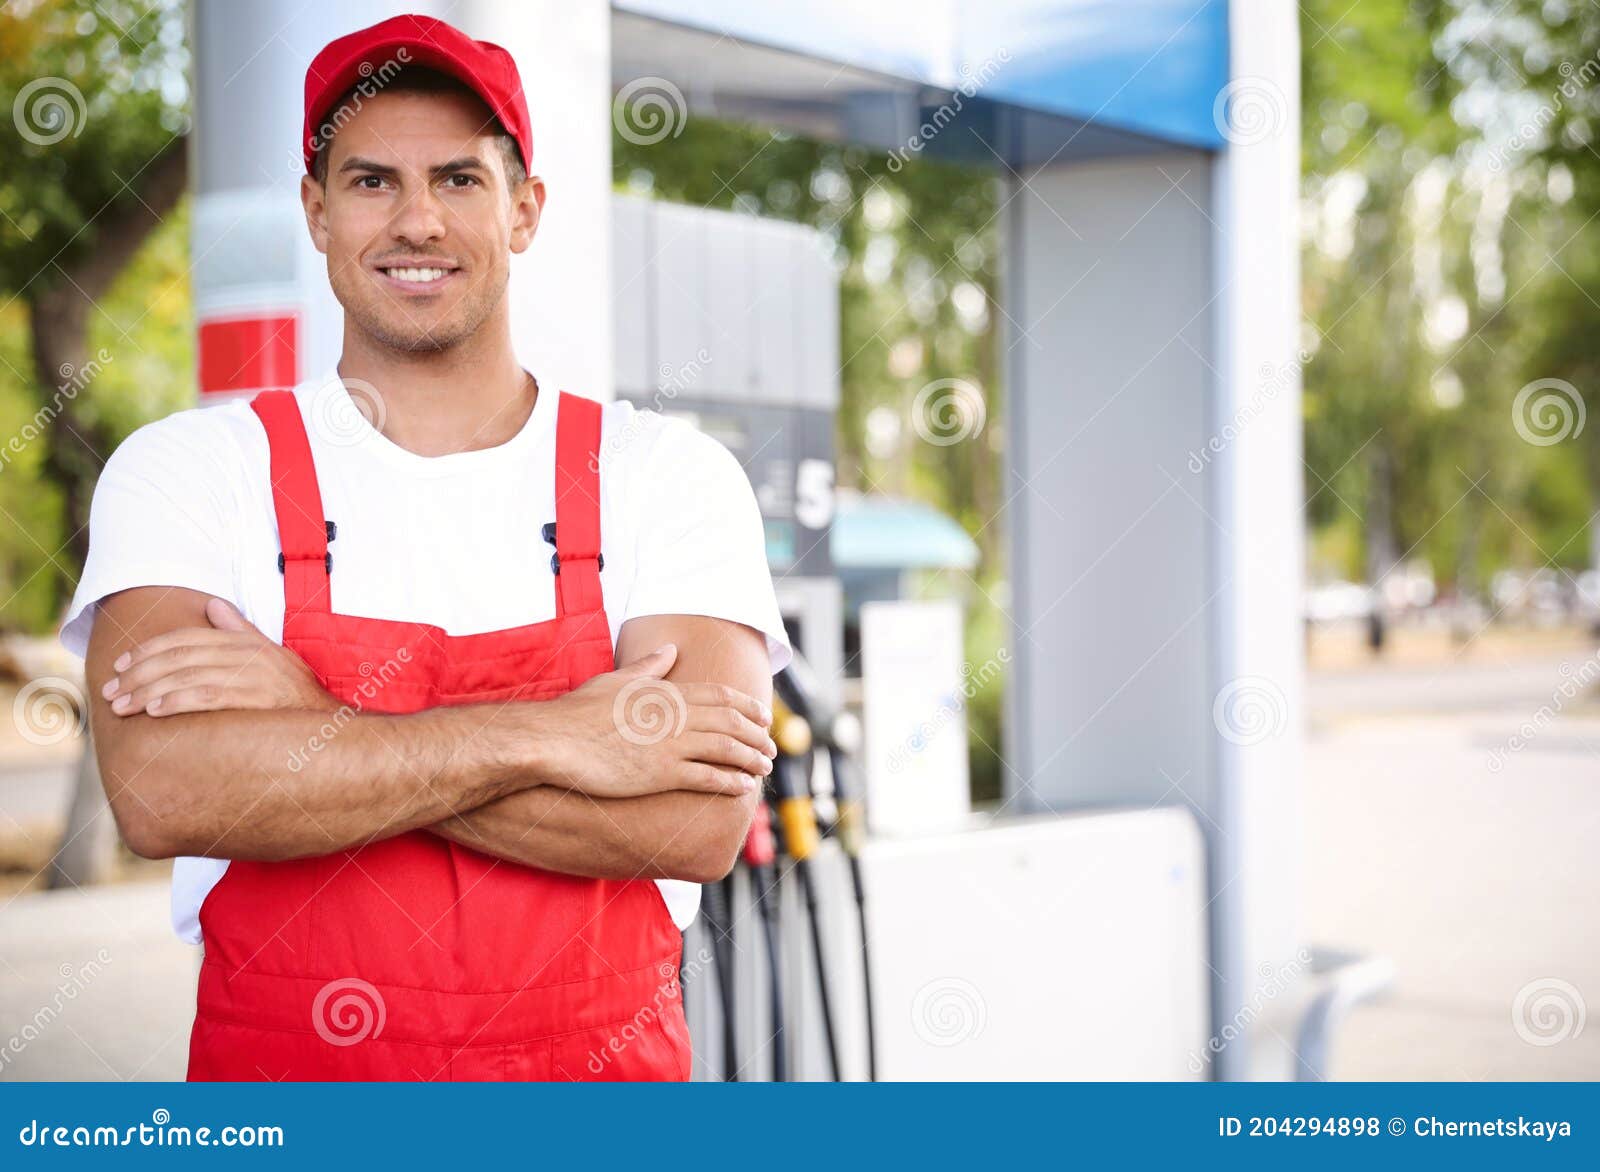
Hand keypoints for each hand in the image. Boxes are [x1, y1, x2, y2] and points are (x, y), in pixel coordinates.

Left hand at [102, 597, 338, 717]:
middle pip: (181, 657)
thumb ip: (241, 630)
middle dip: (140, 673)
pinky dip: (177, 701)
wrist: (330, 725)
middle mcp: (247, 654)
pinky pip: (208, 696)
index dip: (151, 650)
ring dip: (149, 691)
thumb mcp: (272, 654)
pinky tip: (154, 711)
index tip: (123, 664)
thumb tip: (213, 605)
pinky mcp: (256, 700)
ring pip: (188, 677)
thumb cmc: (295, 693)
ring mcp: (253, 676)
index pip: (188, 638)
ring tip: (122, 706)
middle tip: (111, 691)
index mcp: (245, 642)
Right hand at [534, 644, 776, 799]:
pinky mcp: (663, 773)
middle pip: (732, 722)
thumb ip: (648, 666)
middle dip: (757, 735)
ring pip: (728, 749)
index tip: (763, 716)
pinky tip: (743, 788)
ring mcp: (671, 744)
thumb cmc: (578, 711)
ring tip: (765, 768)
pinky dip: (730, 781)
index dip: (747, 706)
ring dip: (752, 759)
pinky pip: (708, 777)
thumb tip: (669, 649)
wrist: (554, 740)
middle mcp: (676, 716)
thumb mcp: (616, 679)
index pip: (721, 696)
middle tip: (772, 747)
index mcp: (667, 692)